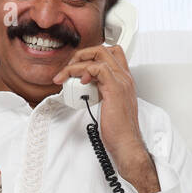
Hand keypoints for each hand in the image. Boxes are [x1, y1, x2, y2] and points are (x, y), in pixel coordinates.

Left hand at [52, 43, 159, 190]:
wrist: (126, 143)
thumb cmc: (118, 130)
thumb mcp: (108, 105)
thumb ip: (99, 92)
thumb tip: (83, 87)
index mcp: (124, 80)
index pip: (111, 54)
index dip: (91, 55)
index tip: (76, 67)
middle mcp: (124, 77)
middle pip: (103, 49)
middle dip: (81, 54)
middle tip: (68, 68)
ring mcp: (121, 81)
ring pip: (98, 55)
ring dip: (76, 63)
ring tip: (65, 75)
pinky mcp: (115, 88)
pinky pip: (98, 68)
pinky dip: (84, 70)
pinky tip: (79, 81)